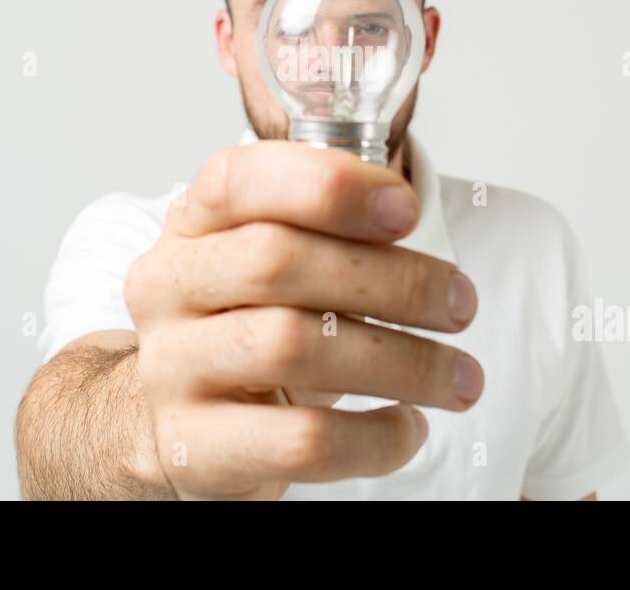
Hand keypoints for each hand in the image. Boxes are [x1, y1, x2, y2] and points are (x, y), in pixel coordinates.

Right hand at [125, 140, 481, 499]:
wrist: (178, 426)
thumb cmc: (247, 329)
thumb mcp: (271, 263)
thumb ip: (325, 229)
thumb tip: (403, 212)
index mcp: (192, 224)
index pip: (239, 180)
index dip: (327, 186)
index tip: (407, 209)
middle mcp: (169, 287)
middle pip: (276, 262)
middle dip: (391, 280)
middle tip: (461, 303)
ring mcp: (171, 369)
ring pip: (290, 349)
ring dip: (400, 362)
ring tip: (458, 376)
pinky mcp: (193, 448)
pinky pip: (298, 442)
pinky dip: (373, 437)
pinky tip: (408, 426)